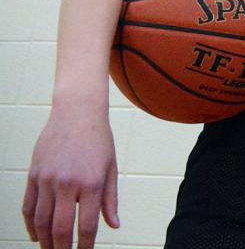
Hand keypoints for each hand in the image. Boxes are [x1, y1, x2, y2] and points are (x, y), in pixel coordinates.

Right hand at [23, 108, 119, 248]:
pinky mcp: (33, 175)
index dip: (85, 246)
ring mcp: (47, 180)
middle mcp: (67, 183)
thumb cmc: (98, 140)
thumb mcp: (111, 168)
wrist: (76, 112)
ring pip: (40, 221)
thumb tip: (114, 225)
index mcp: (91, 183)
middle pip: (60, 228)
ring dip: (45, 241)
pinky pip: (28, 207)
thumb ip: (110, 199)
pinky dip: (30, 225)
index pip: (87, 225)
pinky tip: (37, 236)